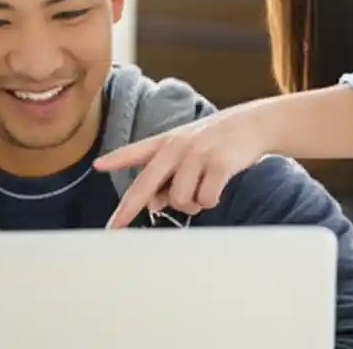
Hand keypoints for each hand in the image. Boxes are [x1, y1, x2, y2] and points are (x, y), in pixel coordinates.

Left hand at [94, 105, 270, 227]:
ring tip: (203, 190)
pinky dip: (210, 201)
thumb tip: (152, 205)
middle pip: (146, 183)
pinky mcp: (219, 164)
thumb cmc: (217, 142)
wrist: (255, 124)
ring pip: (179, 199)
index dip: (116, 159)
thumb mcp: (188, 151)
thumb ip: (167, 175)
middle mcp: (177, 146)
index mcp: (167, 141)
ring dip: (191, 204)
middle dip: (128, 209)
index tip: (97, 166)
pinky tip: (217, 189)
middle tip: (114, 227)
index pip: (137, 150)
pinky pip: (205, 200)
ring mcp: (198, 154)